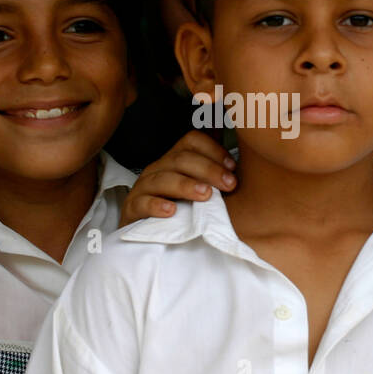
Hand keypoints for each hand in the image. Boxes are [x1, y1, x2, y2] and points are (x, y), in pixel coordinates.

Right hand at [120, 130, 235, 226]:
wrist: (145, 232)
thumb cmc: (178, 208)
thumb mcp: (197, 188)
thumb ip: (216, 175)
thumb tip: (240, 165)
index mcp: (175, 160)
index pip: (192, 141)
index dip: (214, 149)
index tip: (233, 167)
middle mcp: (159, 168)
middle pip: (181, 158)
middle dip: (208, 169)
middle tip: (229, 184)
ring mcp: (144, 187)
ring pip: (163, 179)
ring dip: (186, 185)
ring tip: (205, 194)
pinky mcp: (132, 208)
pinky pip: (142, 203)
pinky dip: (156, 205)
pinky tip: (171, 211)